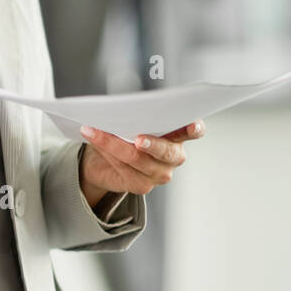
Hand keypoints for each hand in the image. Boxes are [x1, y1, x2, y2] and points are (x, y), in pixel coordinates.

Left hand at [78, 120, 205, 205]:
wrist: (102, 160)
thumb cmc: (123, 134)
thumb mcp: (132, 120)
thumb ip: (136, 114)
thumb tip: (122, 104)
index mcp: (177, 136)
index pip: (194, 131)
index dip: (194, 128)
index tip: (192, 125)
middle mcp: (173, 156)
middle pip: (167, 151)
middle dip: (152, 144)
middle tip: (137, 139)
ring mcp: (159, 173)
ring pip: (138, 159)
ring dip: (114, 143)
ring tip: (96, 131)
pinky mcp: (142, 186)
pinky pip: (124, 168)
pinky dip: (108, 152)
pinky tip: (96, 142)